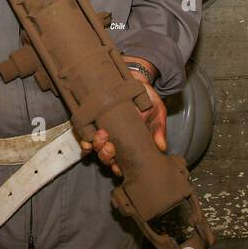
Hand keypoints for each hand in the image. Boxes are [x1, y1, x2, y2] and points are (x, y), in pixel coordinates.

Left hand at [80, 57, 167, 175]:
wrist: (137, 80)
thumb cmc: (148, 100)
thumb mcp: (158, 113)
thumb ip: (159, 130)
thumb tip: (162, 147)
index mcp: (131, 144)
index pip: (122, 163)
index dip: (118, 168)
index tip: (119, 166)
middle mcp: (116, 141)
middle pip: (107, 158)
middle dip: (106, 156)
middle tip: (110, 146)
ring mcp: (105, 132)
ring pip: (96, 148)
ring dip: (96, 146)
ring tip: (101, 136)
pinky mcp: (95, 121)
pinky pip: (86, 134)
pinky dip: (85, 139)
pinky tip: (87, 138)